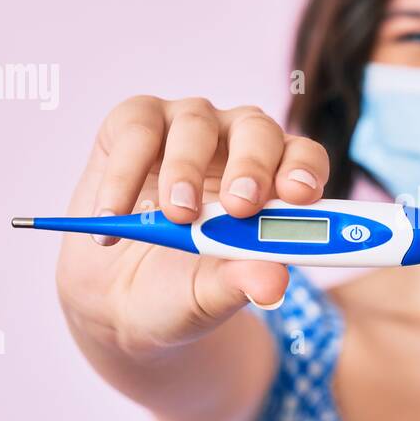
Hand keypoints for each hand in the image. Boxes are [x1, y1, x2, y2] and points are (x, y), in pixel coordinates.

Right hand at [55, 96, 328, 354]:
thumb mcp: (212, 294)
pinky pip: (137, 130)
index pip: (303, 157)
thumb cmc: (181, 287)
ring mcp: (187, 128)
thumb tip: (272, 284)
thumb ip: (241, 284)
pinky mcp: (134, 125)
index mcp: (273, 180)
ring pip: (197, 123)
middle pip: (257, 129)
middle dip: (251, 165)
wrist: (118, 297)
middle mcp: (236, 142)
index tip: (298, 196)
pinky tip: (114, 216)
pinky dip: (125, 174)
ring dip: (185, 169)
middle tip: (239, 207)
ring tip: (173, 217)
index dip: (305, 169)